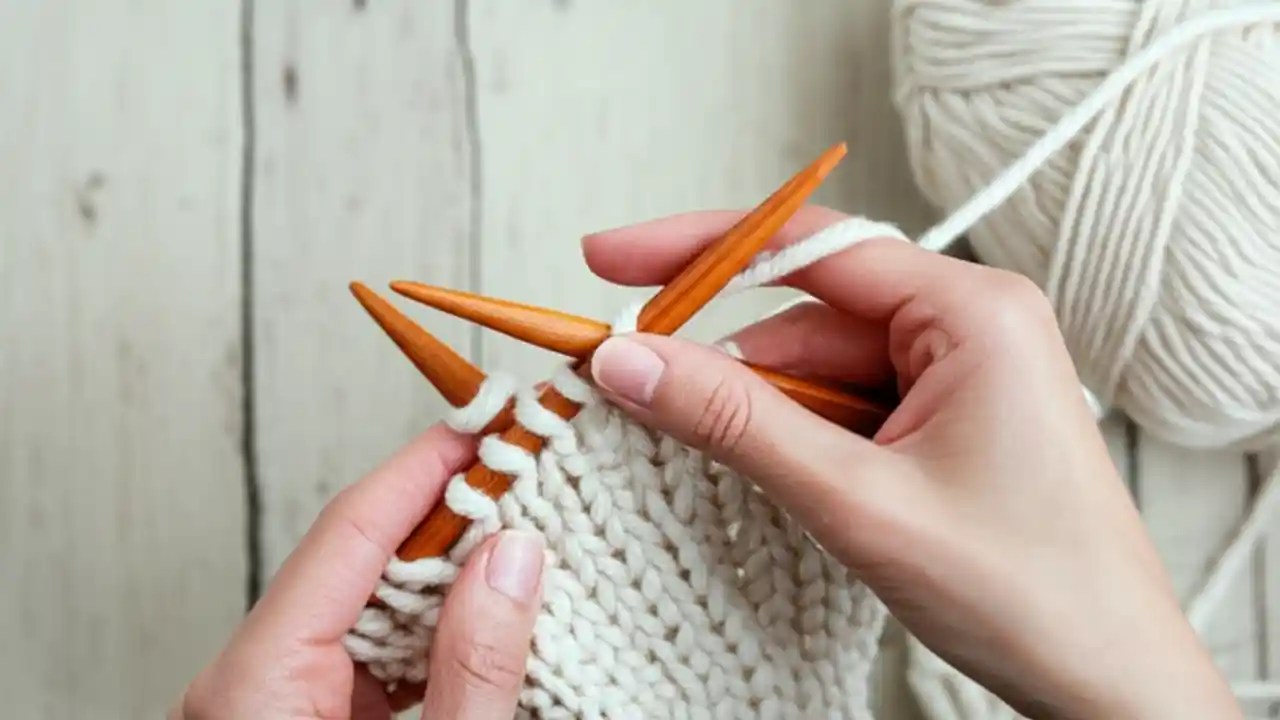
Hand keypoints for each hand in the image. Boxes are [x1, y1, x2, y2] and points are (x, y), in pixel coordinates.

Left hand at [172, 424, 544, 719]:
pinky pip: (368, 646)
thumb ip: (469, 671)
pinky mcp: (304, 717)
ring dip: (447, 569)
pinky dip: (430, 625)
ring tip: (524, 531)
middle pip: (357, 558)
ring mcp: (275, 697)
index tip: (488, 422)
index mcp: (253, 685)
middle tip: (523, 469)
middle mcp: (249, 681)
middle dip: (448, 511)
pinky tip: (487, 610)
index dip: (423, 466)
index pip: (346, 532)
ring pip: (368, 600)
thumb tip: (513, 559)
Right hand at [581, 207, 1239, 719]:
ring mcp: (960, 375)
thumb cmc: (1028, 591)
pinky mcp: (947, 421)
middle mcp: (969, 326)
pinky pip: (847, 405)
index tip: (609, 260)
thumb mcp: (858, 499)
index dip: (697, 248)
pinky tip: (770, 472)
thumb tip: (630, 360)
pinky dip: (795, 434)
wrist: (1108, 681)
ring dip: (758, 407)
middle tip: (629, 382)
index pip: (809, 248)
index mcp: (972, 312)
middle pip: (806, 313)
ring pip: (820, 366)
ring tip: (707, 454)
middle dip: (722, 357)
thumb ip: (736, 421)